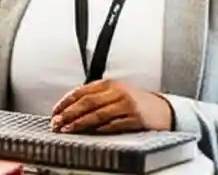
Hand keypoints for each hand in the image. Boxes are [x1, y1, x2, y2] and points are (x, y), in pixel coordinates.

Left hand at [50, 80, 172, 133]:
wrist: (162, 110)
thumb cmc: (135, 102)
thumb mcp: (115, 93)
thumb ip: (95, 97)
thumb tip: (69, 108)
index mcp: (110, 84)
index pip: (82, 91)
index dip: (65, 102)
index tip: (55, 112)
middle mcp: (118, 92)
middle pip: (87, 102)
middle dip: (69, 113)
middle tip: (57, 123)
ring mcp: (127, 105)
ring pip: (97, 114)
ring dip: (80, 123)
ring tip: (68, 129)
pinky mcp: (135, 118)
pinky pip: (113, 125)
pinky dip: (99, 129)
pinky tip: (89, 133)